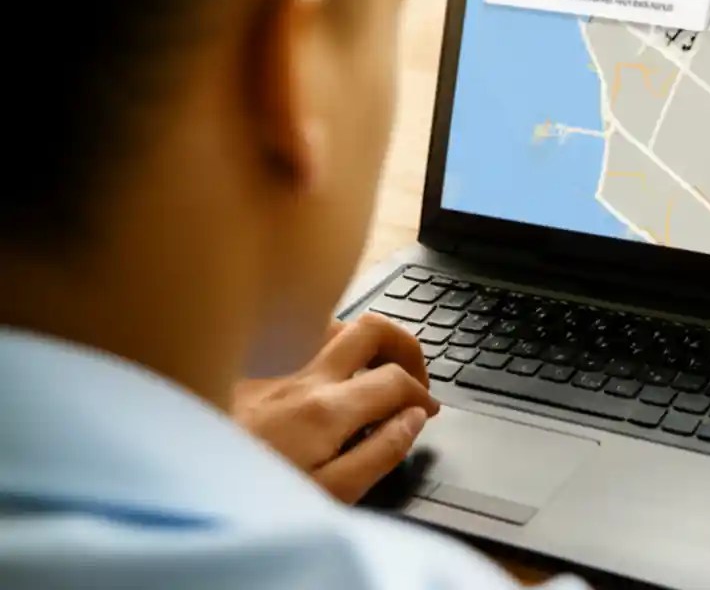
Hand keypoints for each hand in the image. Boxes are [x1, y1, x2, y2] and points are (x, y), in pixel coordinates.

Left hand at [233, 313, 440, 503]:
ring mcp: (271, 367)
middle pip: (374, 328)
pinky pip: (293, 338)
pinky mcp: (244, 370)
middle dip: (406, 347)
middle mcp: (301, 377)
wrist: (172, 489)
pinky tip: (319, 371)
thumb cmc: (248, 499)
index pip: (398, 380)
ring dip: (362, 342)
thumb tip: (412, 420)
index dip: (423, 396)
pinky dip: (318, 345)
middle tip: (410, 378)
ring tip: (369, 370)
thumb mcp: (328, 496)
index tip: (425, 413)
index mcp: (327, 410)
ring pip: (333, 323)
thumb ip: (380, 454)